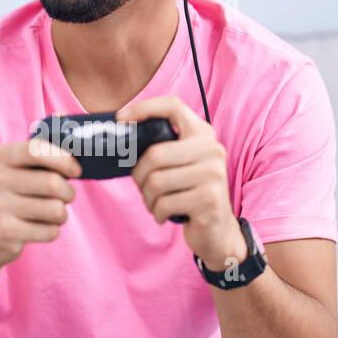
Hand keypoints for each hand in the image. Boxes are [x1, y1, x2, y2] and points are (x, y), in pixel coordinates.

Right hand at [0, 139, 80, 270]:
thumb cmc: (8, 198)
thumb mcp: (14, 169)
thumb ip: (39, 148)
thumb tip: (61, 116)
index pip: (38, 149)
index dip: (64, 159)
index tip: (75, 170)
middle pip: (53, 183)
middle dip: (68, 193)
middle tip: (65, 196)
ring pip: (55, 210)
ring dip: (60, 214)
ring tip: (49, 214)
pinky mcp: (5, 232)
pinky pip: (49, 231)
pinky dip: (51, 231)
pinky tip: (36, 228)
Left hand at [115, 95, 246, 270]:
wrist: (217, 231)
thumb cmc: (189, 193)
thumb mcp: (181, 165)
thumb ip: (162, 149)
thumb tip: (120, 139)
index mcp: (202, 134)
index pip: (173, 106)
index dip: (144, 108)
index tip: (120, 119)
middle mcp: (212, 149)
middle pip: (155, 154)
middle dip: (139, 175)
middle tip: (142, 186)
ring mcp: (213, 174)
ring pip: (156, 182)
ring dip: (148, 198)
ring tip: (156, 203)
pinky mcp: (209, 199)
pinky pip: (164, 203)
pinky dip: (158, 213)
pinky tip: (166, 214)